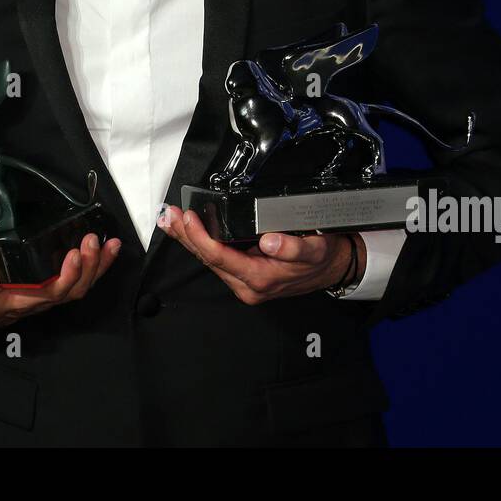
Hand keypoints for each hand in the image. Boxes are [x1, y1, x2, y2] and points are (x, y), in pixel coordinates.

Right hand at [0, 232, 121, 332]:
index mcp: (20, 302)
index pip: (51, 292)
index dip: (67, 276)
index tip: (73, 254)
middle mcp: (39, 301)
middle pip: (73, 289)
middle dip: (88, 266)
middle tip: (92, 239)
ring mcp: (47, 295)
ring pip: (81, 285)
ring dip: (97, 265)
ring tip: (109, 242)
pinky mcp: (50, 286)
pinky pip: (79, 278)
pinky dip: (96, 265)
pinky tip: (107, 248)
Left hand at [158, 205, 361, 303]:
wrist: (332, 269)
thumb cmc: (322, 258)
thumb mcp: (314, 249)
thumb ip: (293, 247)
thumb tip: (270, 241)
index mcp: (259, 279)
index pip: (220, 257)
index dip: (201, 237)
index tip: (189, 218)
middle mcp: (246, 285)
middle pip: (207, 259)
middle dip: (185, 236)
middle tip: (168, 215)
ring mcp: (243, 283)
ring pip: (208, 259)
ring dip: (189, 238)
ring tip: (171, 219)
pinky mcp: (243, 275)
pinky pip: (216, 259)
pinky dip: (201, 242)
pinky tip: (189, 230)